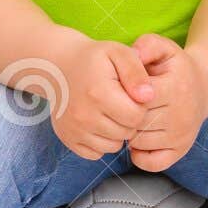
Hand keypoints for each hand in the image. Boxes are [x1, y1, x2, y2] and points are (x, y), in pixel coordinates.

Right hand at [50, 34, 154, 159]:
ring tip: (109, 111)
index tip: (131, 93)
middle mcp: (84, 115)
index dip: (140, 106)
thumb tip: (148, 97)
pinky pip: (96, 153)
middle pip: (126, 133)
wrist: (59, 67)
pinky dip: (101, 142)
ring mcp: (74, 130)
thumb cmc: (94, 59)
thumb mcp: (118, 53)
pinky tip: (98, 123)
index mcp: (99, 93)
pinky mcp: (67, 139)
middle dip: (129, 119)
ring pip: (113, 146)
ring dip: (117, 132)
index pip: (137, 116)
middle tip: (120, 102)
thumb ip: (136, 73)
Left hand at [125, 33, 207, 170]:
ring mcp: (182, 136)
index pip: (138, 99)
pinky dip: (139, 154)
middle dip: (123, 114)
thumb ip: (146, 45)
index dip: (124, 95)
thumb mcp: (164, 48)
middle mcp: (181, 115)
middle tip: (122, 106)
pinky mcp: (181, 151)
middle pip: (136, 122)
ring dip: (128, 133)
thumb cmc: (174, 67)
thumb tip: (133, 55)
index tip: (123, 90)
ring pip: (139, 142)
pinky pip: (150, 162)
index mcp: (176, 88)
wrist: (202, 87)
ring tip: (130, 119)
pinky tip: (138, 139)